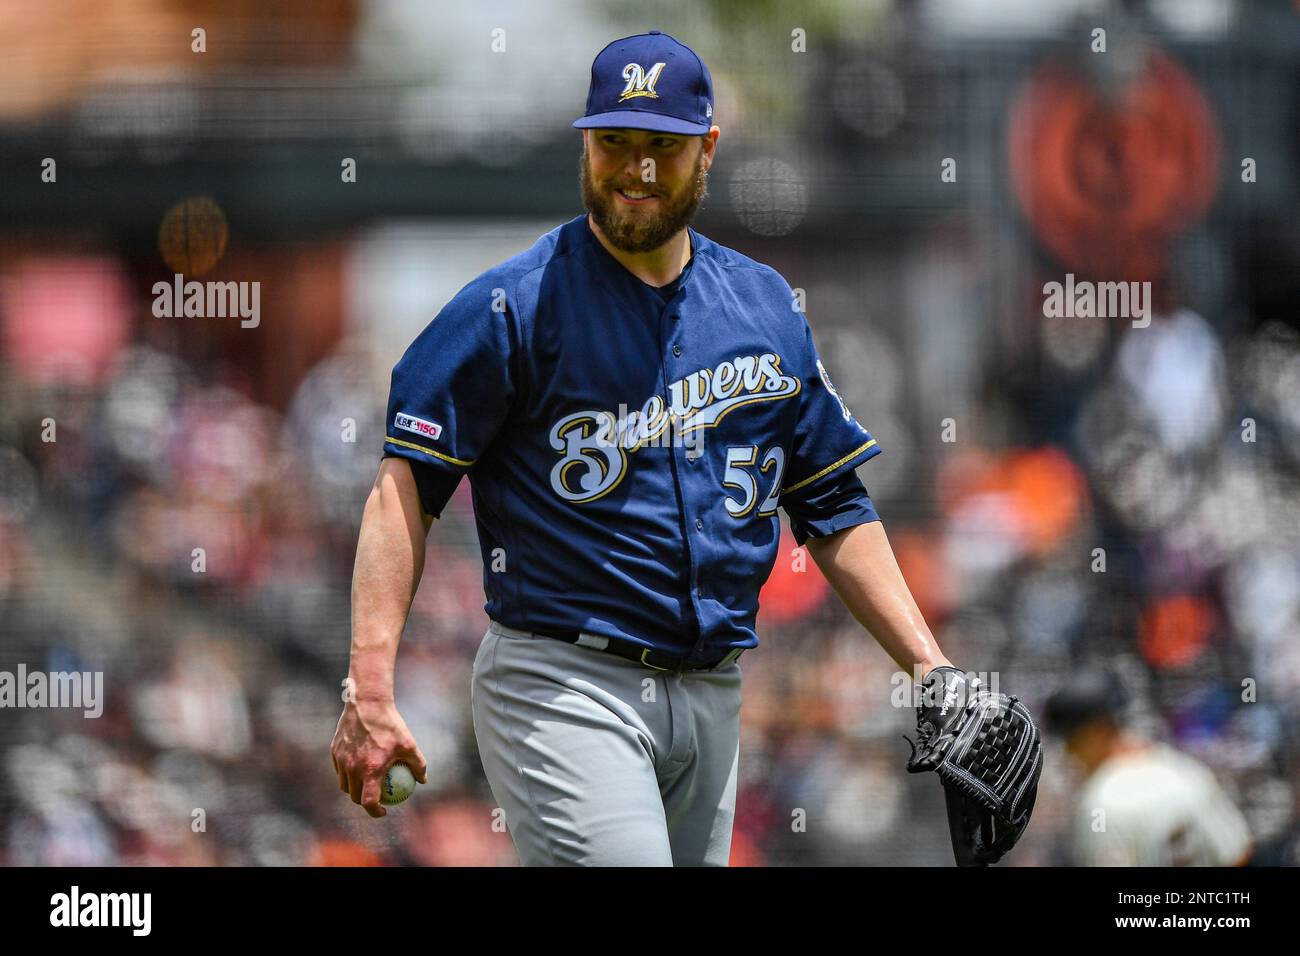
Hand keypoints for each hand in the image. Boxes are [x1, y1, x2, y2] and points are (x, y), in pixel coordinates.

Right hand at [331, 697, 428, 817]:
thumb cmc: (390, 724)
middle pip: (354, 796)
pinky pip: (340, 769)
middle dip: (364, 802)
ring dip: (354, 789)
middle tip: (375, 798)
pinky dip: (347, 773)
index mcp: (370, 770)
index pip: (369, 802)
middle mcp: (352, 768)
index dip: (375, 812)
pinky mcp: (335, 751)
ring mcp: (341, 760)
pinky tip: (358, 767)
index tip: (384, 810)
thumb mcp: (409, 744)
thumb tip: (422, 780)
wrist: (367, 704)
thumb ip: (418, 764)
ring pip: (344, 784)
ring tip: (365, 786)